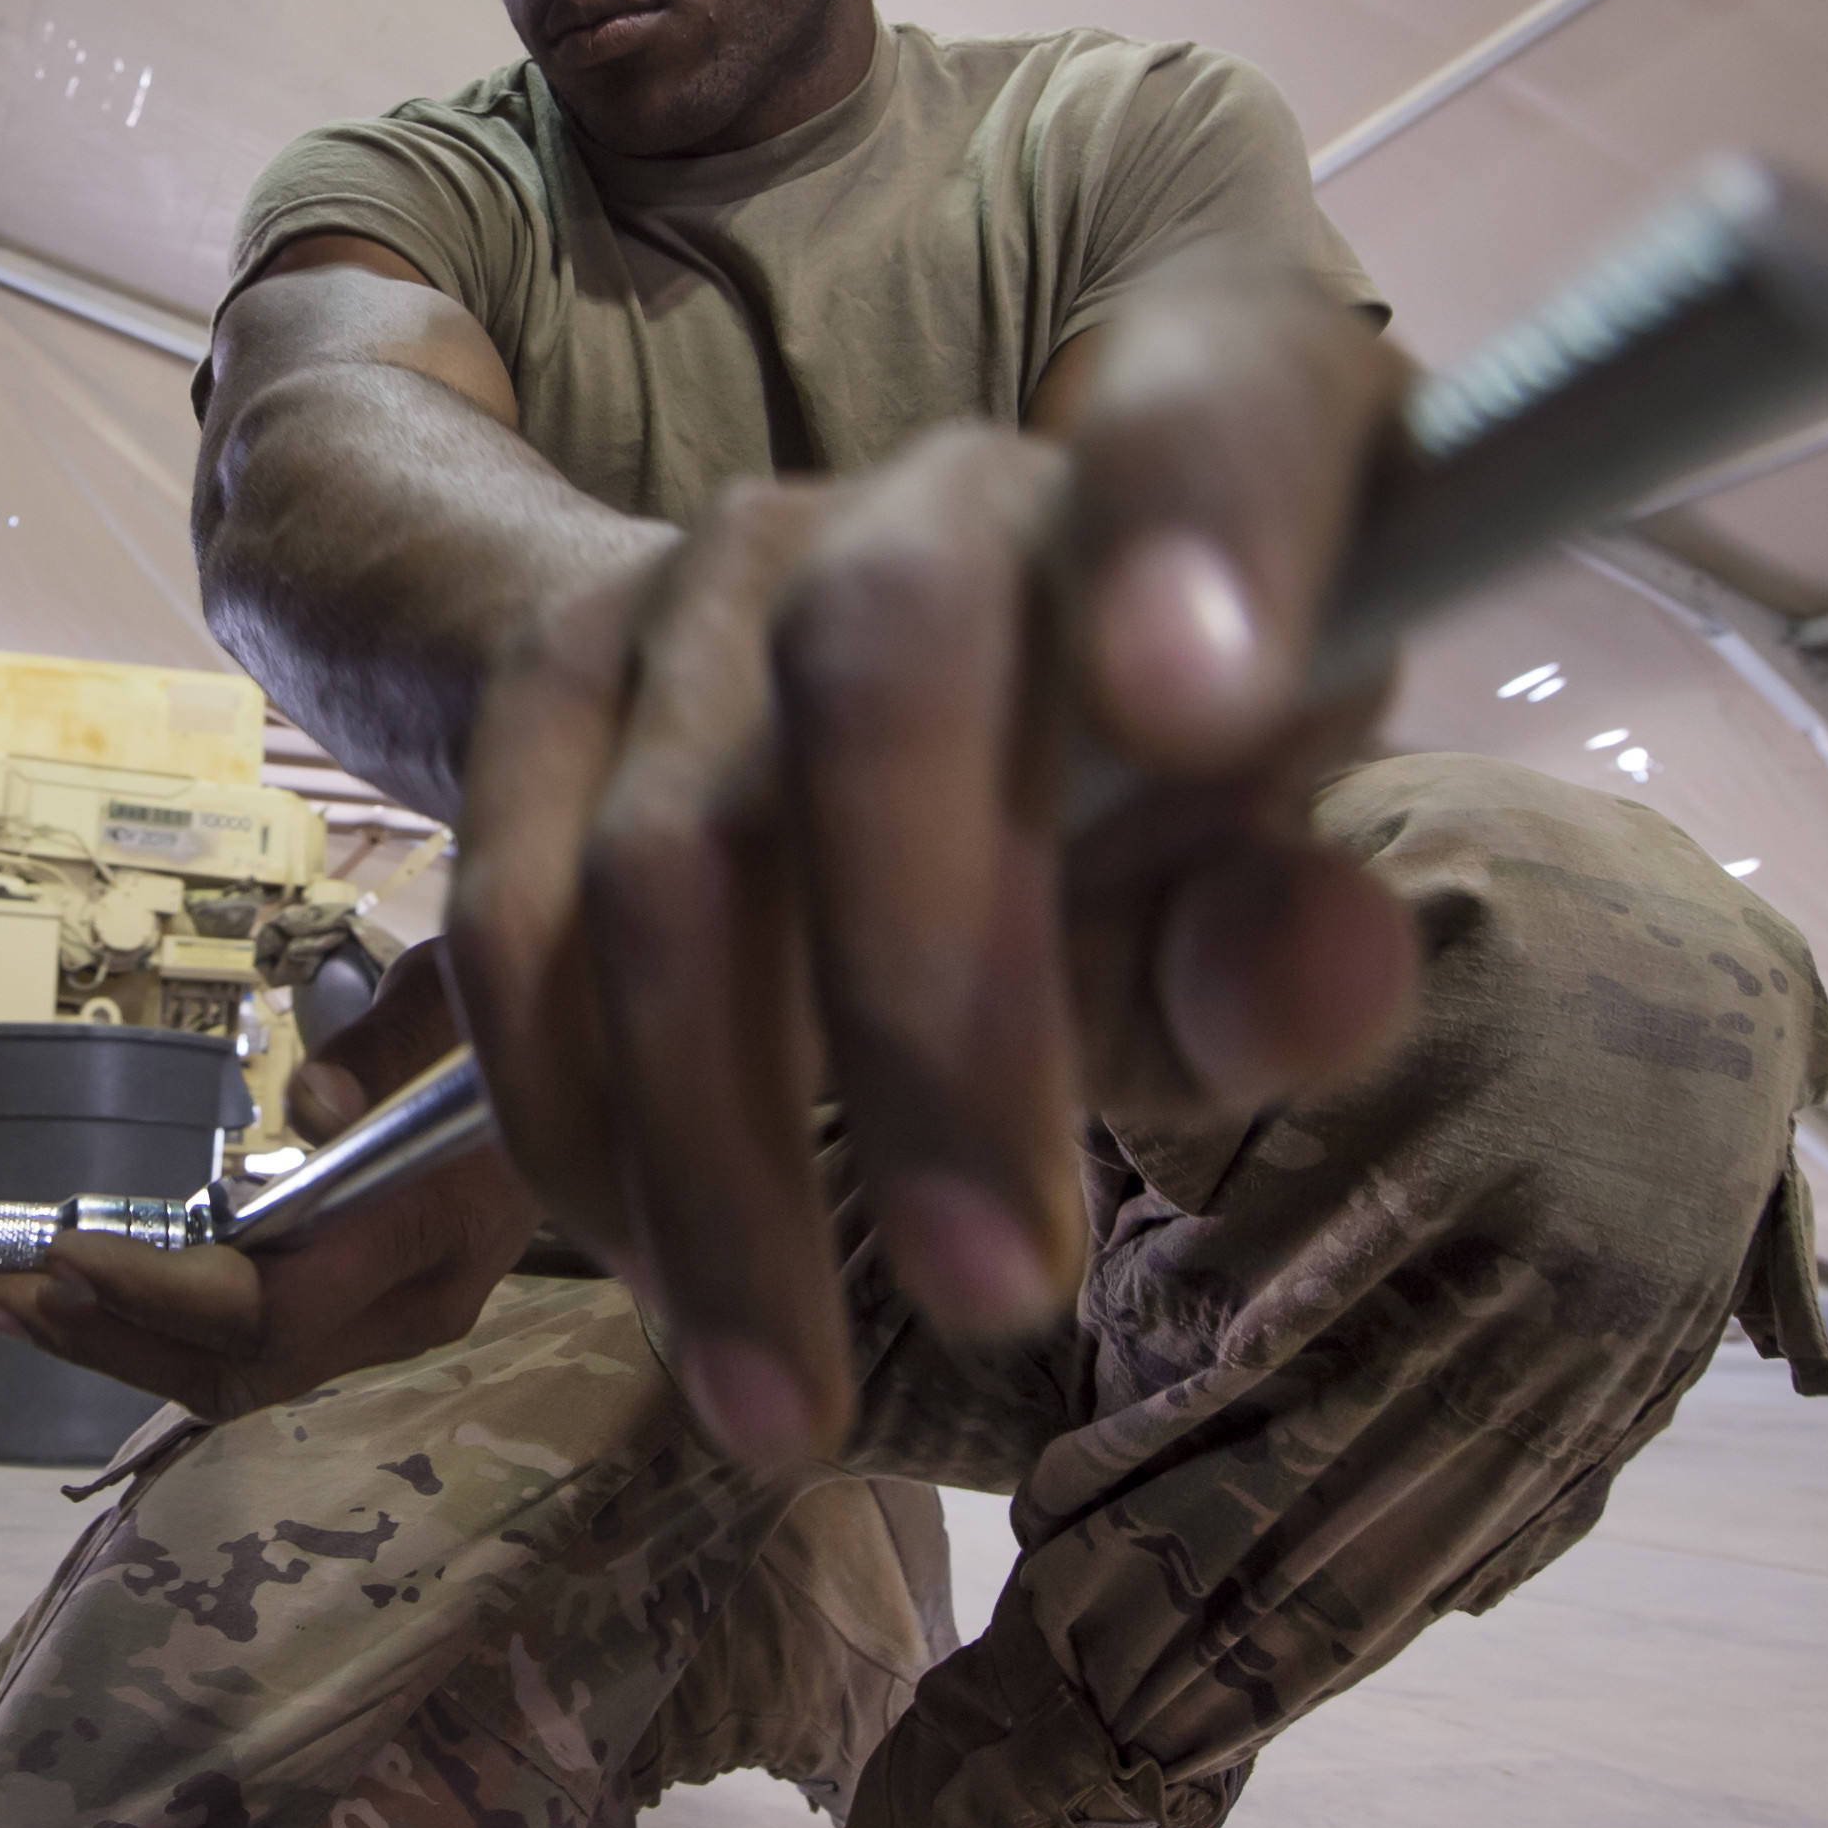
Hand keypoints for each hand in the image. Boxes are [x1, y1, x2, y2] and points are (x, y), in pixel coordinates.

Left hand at [0, 939, 531, 1418]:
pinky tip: (86, 1300)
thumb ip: (388, 1047)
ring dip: (117, 1346)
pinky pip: (251, 1349)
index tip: (65, 1252)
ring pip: (237, 1375)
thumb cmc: (516, 1018)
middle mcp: (415, 1302)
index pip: (279, 1308)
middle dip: (112, 1336)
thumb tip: (307, 1102)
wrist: (595, 1077)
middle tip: (2, 1291)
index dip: (161, 1294)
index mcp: (440, 1231)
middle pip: (243, 1366)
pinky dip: (159, 1331)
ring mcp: (392, 1321)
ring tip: (14, 1306)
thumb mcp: (461, 996)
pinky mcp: (367, 1316)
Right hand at [444, 255, 1423, 1462]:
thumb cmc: (1150, 797)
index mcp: (1193, 458)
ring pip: (667, 850)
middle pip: (881, 680)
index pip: (1206, 419)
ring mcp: (714, 566)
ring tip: (792, 1409)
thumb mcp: (1257, 868)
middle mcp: (939, 480)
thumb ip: (1285, 939)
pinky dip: (575, 1119)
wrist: (901, 691)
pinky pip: (511, 909)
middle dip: (927, 1012)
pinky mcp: (553, 668)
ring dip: (721, 1159)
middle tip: (994, 1294)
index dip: (1200, 532)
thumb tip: (1317, 980)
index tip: (1207, 700)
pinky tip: (658, 1280)